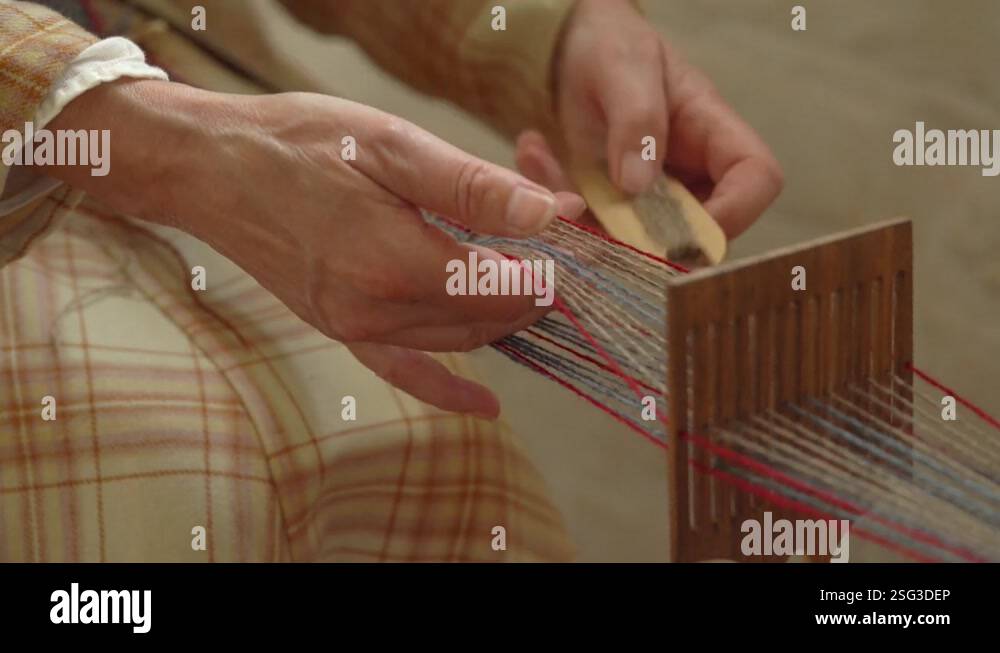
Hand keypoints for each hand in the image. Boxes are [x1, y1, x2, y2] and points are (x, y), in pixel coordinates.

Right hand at [44, 80, 585, 416]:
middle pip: (489, 316)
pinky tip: (484, 408)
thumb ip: (473, 187)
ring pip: (459, 340)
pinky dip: (448, 390)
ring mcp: (356, 328)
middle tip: (555, 248)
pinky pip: (405, 373)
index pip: (506, 284)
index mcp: (397, 263)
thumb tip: (546, 214)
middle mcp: (377, 311)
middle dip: (532, 287)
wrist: (212, 167)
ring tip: (529, 283)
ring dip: (501, 316)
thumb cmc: (298, 143)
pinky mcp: (340, 330)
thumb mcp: (392, 145)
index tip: (569, 231)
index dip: (547, 263)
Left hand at [515, 0, 782, 237]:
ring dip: (584, 218)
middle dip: (640, 237)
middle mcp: (690, 172)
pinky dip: (557, 201)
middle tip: (586, 210)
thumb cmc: (609, 44)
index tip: (680, 233)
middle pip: (696, 231)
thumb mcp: (622, 66)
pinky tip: (533, 152)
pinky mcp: (611, 206)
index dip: (733, 214)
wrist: (567, 44)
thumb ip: (636, 120)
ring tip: (544, 162)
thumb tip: (638, 185)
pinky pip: (592, 226)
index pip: (756, 181)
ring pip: (635, 239)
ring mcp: (650, 195)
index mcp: (712, 131)